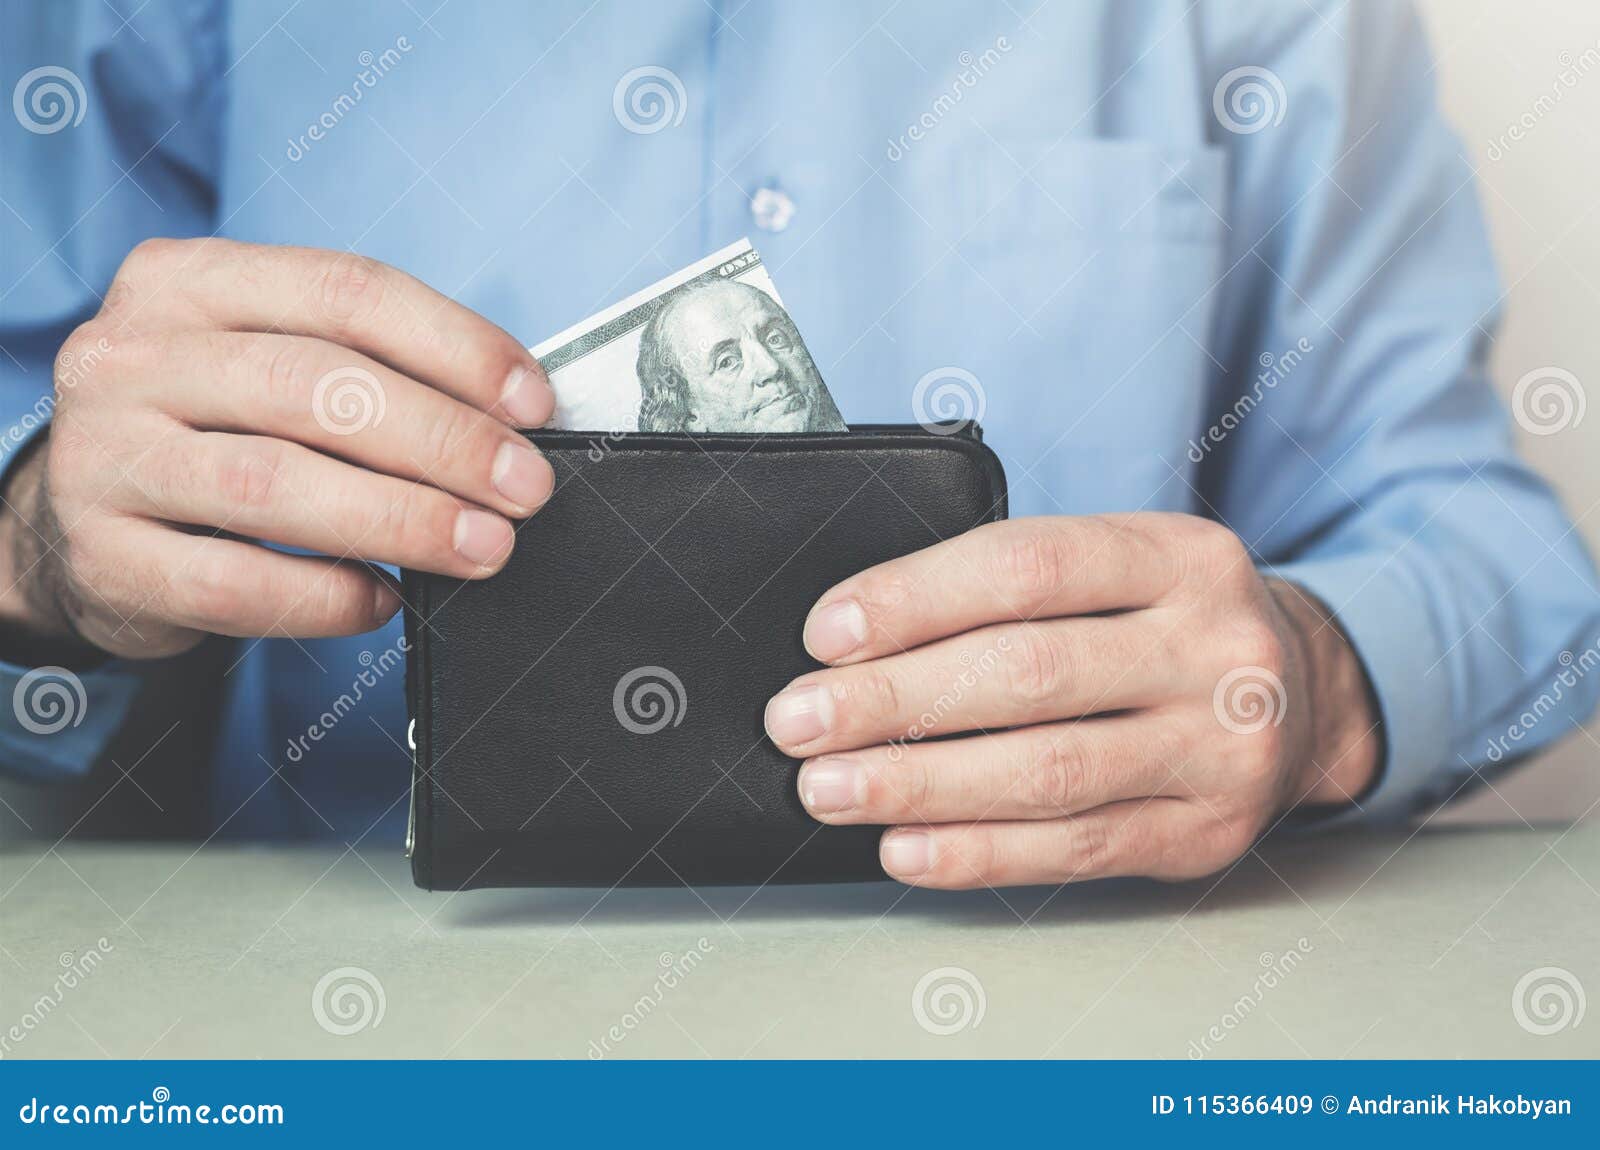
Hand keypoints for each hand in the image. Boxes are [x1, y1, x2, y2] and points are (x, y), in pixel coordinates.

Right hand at [0, 238, 554, 659]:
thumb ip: (365, 369)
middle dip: (443, 440)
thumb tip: (506, 421)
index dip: (456, 346)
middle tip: (523, 488)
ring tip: (482, 546)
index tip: (532, 405)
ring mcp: (104, 456)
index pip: (344, 290)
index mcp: (189, 280)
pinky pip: (230, 582)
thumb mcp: (265, 364)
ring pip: (273, 482)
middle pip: (315, 384)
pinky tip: (382, 598)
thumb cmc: (208, 434)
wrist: (73, 523)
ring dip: (401, 518)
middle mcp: (134, 356)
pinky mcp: (101, 556)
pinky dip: (323, 595)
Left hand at [765, 514, 1381, 887]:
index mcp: (1180, 556)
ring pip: (1047, 771)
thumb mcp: (1121, 570)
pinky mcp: (1207, 832)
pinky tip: (905, 846)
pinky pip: (1075, 849)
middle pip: (1029, 673)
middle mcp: (1214, 647)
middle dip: (894, 701)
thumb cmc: (1171, 627)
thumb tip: (857, 642)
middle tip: (799, 721)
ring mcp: (1221, 747)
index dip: (915, 598)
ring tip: (830, 788)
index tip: (828, 633)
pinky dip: (977, 853)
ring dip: (919, 784)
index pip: (1027, 566)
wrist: (1308, 698)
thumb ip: (1014, 591)